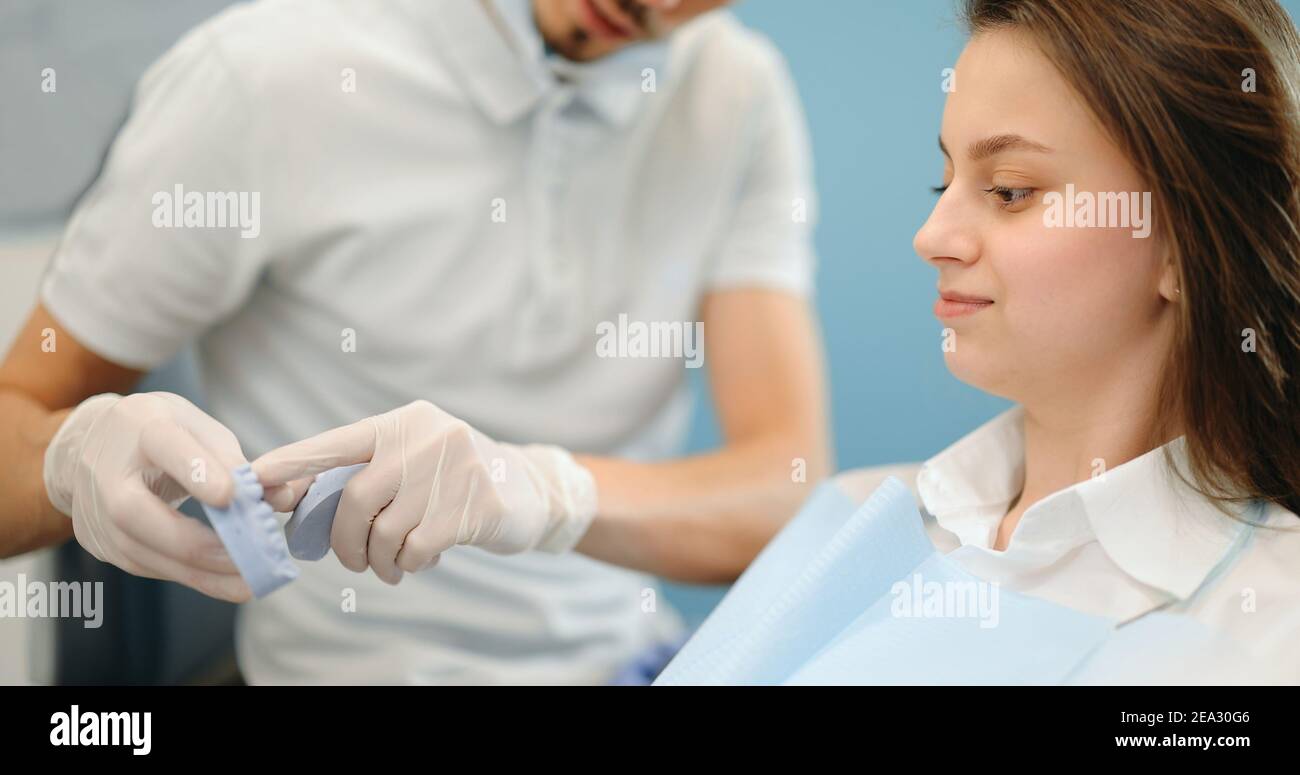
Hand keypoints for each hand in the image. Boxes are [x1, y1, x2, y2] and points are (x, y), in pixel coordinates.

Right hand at [43, 392, 272, 601]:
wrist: (93, 445)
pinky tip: (224, 581)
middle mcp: (108, 474)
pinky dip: (190, 576)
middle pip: (137, 514)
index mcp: (142, 428)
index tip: (231, 496)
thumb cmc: (161, 433)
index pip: (166, 447)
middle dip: (198, 544)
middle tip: (249, 560)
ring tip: (249, 584)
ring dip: (201, 574)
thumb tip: (278, 497)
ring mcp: (98, 514)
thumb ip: (236, 463)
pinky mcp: (103, 545)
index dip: (197, 472)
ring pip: (143, 552)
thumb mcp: (198, 428)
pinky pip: (149, 566)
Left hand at [252, 400, 596, 583]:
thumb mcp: (413, 459)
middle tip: (354, 562)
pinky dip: (410, 563)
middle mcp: (425, 438)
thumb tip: (293, 501)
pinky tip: (421, 559)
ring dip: (380, 560)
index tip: (254, 480)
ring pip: (384, 532)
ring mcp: (453, 470)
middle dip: (345, 541)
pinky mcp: (473, 506)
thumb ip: (366, 472)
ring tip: (392, 565)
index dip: (293, 462)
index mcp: (401, 422)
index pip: (335, 442)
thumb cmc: (452, 478)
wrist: (529, 489)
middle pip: (355, 500)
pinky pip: (415, 549)